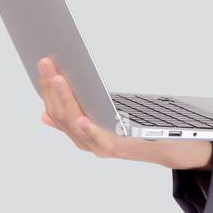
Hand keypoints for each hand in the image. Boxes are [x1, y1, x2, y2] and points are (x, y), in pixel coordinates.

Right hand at [36, 57, 212, 170]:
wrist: (170, 148)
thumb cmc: (139, 130)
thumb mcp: (105, 119)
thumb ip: (79, 115)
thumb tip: (45, 114)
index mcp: (82, 132)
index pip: (57, 108)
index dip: (47, 87)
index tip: (42, 64)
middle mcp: (87, 141)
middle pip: (62, 114)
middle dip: (52, 87)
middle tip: (47, 63)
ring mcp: (100, 146)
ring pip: (75, 124)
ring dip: (65, 100)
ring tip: (58, 79)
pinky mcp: (118, 149)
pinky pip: (99, 140)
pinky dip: (87, 129)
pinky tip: (80, 117)